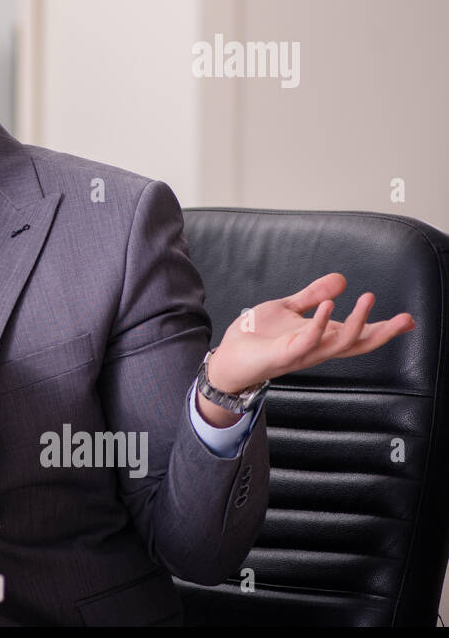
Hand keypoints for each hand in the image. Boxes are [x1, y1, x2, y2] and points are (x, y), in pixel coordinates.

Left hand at [205, 272, 415, 397]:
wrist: (227, 358)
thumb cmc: (256, 337)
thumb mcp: (287, 309)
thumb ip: (312, 296)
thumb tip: (340, 280)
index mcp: (320, 337)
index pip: (358, 334)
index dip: (383, 328)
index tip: (408, 320)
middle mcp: (316, 348)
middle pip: (357, 344)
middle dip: (382, 332)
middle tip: (405, 319)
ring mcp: (301, 353)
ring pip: (338, 343)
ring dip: (356, 322)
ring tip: (368, 298)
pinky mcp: (283, 354)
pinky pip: (307, 341)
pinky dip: (320, 324)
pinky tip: (329, 307)